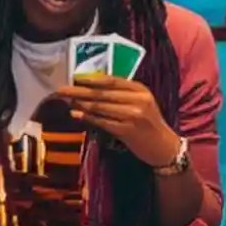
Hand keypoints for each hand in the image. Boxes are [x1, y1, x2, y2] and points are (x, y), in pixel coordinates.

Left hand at [57, 77, 180, 168]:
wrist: (164, 147)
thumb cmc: (149, 124)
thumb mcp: (141, 103)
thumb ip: (123, 94)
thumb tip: (93, 87)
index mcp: (140, 89)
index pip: (111, 80)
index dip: (91, 79)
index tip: (74, 78)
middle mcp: (138, 100)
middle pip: (102, 93)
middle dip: (80, 91)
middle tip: (61, 90)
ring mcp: (133, 116)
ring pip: (101, 107)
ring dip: (81, 104)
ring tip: (67, 101)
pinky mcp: (127, 131)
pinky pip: (103, 122)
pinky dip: (88, 118)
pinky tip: (76, 115)